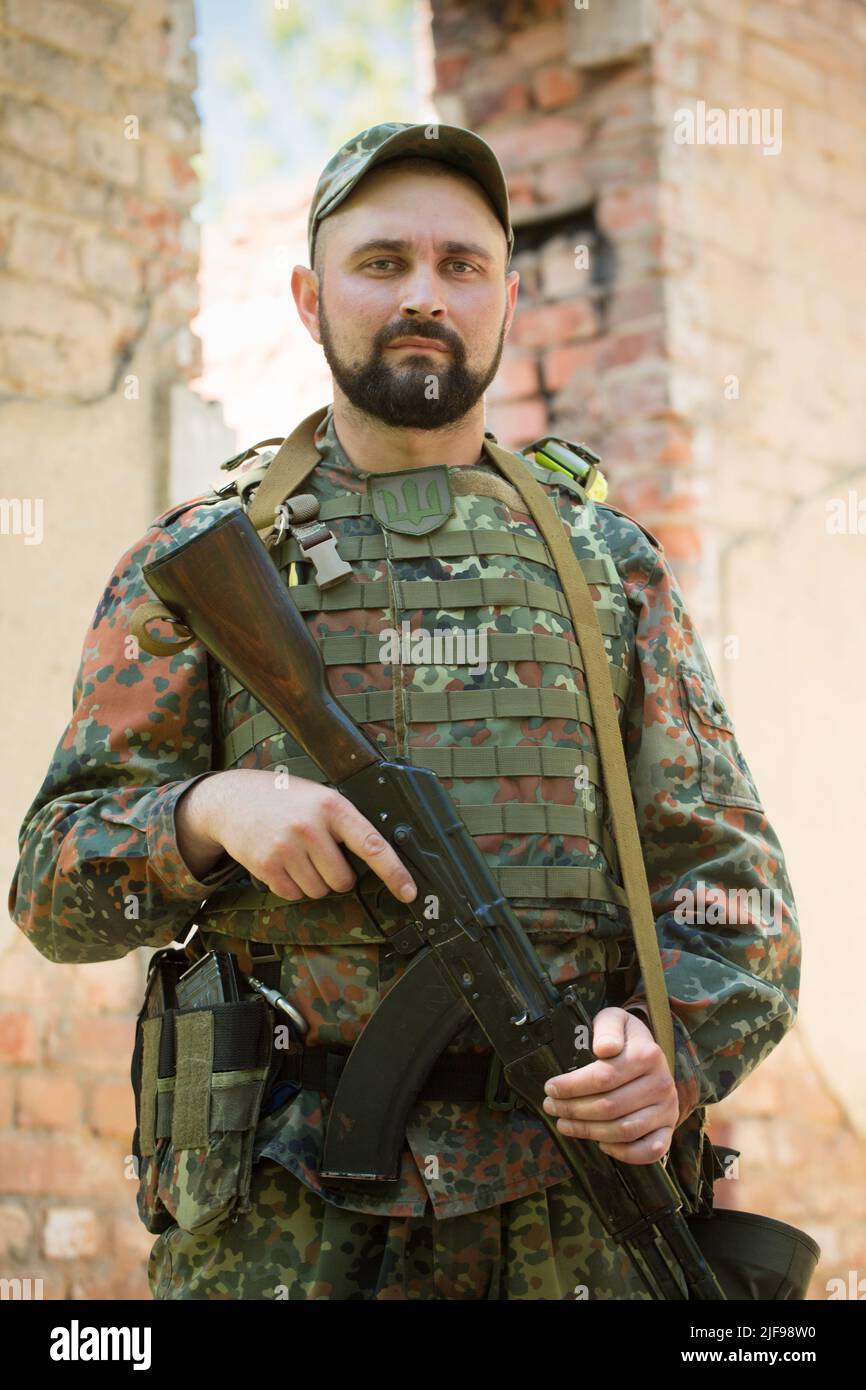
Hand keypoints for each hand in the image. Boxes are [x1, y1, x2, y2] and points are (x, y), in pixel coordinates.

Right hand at [176, 770, 417, 903]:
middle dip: (338, 876)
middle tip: (321, 855)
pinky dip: (292, 886)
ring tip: (298, 855)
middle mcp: (310, 827)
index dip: (394, 872)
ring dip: (313, 881)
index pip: (372, 844)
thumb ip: (344, 822)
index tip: (409, 891)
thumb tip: (376, 858)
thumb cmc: (282, 798)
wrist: (231, 799)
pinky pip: (294, 894)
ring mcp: (286, 848)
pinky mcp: (266, 866)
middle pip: (343, 880)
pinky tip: (283, 862)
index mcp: (332, 806)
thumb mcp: (319, 797)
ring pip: (319, 891)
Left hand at [542, 1006, 677, 1163]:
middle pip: (610, 1106)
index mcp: (648, 1055)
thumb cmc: (625, 1038)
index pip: (604, 1077)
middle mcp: (661, 1084)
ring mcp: (667, 1109)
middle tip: (551, 1107)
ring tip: (565, 1124)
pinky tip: (601, 1144)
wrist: (651, 1053)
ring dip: (589, 1131)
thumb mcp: (615, 1020)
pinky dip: (624, 1153)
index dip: (572, 1086)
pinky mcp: (668, 1129)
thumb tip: (604, 1048)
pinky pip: (649, 1150)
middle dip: (573, 1109)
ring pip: (624, 1130)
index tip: (550, 1088)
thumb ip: (607, 1029)